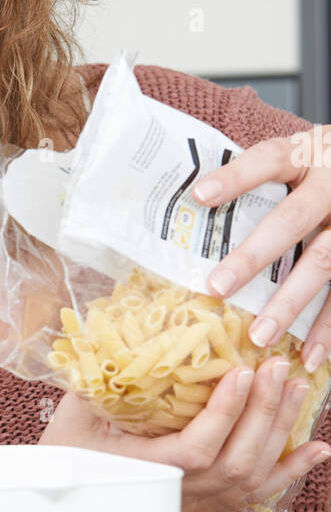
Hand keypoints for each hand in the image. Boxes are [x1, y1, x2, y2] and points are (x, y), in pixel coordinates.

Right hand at [38, 356, 330, 511]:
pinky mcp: (211, 507)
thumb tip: (113, 337)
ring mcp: (201, 505)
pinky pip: (260, 493)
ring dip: (281, 430)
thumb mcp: (72, 422)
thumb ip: (96, 384)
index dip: (225, 413)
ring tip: (297, 388)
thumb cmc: (66, 467)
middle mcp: (181, 497)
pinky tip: (317, 448)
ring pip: (255, 475)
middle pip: (237, 460)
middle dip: (263, 411)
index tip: (241, 372)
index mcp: (147, 475)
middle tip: (277, 367)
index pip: (197, 449)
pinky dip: (292, 470)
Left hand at [191, 129, 330, 371]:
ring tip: (260, 336)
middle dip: (255, 255)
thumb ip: (260, 176)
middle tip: (218, 287)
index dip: (237, 176)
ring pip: (324, 261)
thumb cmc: (322, 168)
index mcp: (306, 155)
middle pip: (293, 219)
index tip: (200, 195)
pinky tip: (312, 356)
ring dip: (291, 302)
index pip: (269, 159)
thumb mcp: (299, 155)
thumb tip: (194, 203)